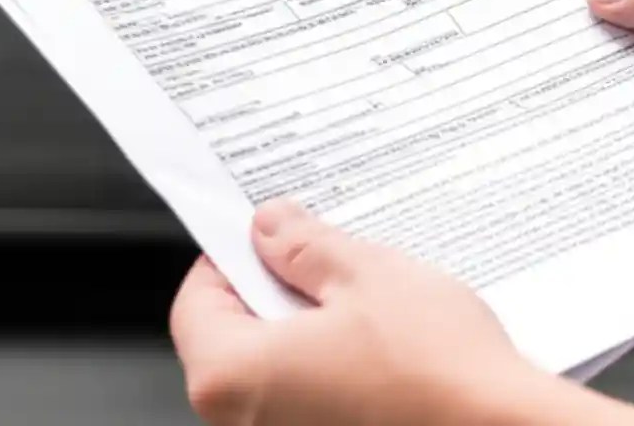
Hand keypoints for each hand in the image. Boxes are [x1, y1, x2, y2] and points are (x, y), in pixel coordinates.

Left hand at [170, 200, 633, 424]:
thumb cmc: (437, 372)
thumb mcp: (365, 275)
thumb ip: (305, 247)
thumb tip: (272, 228)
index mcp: (232, 377)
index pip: (197, 301)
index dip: (231, 256)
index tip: (267, 234)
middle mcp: (247, 424)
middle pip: (236, 336)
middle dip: (277, 289)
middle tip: (323, 254)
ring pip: (278, 368)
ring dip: (310, 326)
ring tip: (362, 296)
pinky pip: (311, 396)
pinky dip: (333, 365)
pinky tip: (380, 340)